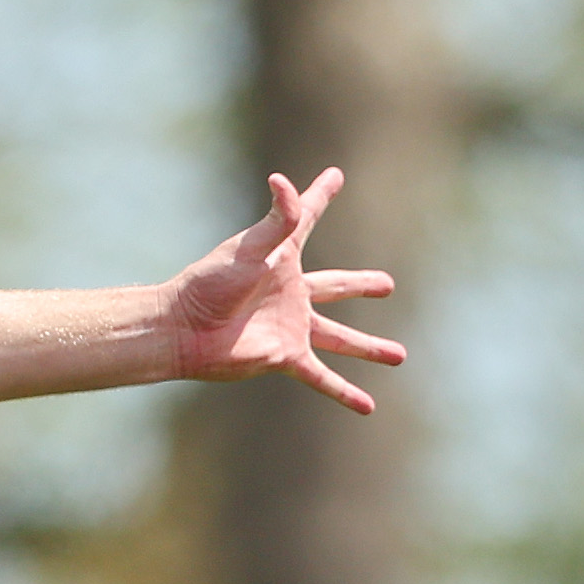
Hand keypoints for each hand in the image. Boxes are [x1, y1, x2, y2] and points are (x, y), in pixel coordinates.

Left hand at [164, 168, 403, 413]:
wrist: (184, 329)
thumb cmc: (209, 284)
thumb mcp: (247, 249)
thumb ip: (275, 220)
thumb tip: (283, 180)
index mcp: (281, 259)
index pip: (306, 219)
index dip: (320, 196)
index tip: (335, 176)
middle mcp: (291, 293)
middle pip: (336, 287)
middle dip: (361, 285)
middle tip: (388, 284)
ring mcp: (291, 327)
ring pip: (340, 338)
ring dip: (368, 347)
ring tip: (399, 355)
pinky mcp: (286, 357)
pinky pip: (322, 377)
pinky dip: (344, 392)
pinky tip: (368, 407)